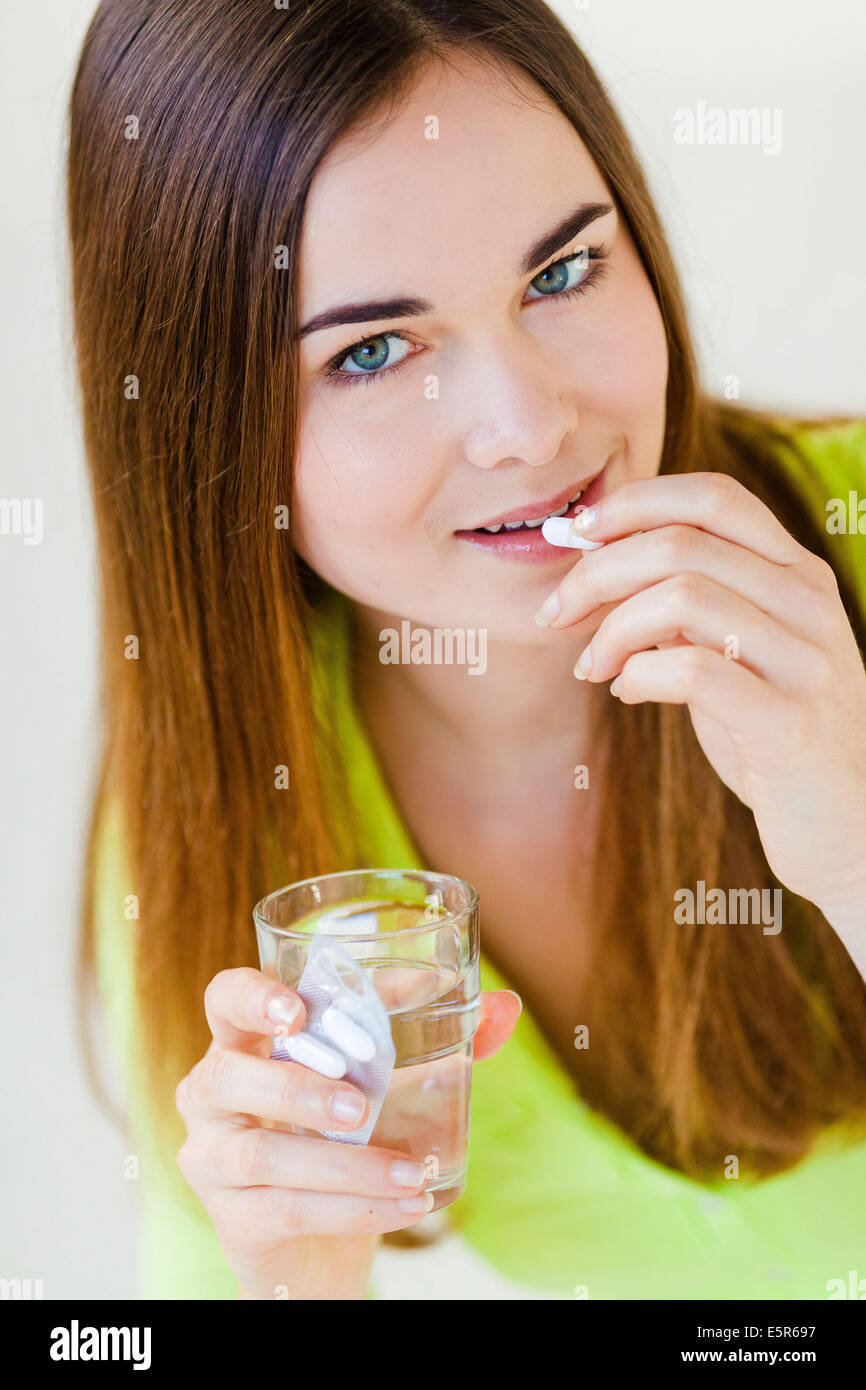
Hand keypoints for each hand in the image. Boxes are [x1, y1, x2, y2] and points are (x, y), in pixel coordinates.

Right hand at [176, 967, 519, 1299]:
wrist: (320, 1247)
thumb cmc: (346, 1140)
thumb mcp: (388, 1085)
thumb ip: (442, 1042)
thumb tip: (505, 1008)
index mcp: (245, 1043)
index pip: (226, 1000)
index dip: (253, 996)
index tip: (299, 1007)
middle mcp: (210, 1094)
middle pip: (227, 1075)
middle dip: (296, 1087)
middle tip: (361, 1104)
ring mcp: (212, 1158)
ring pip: (264, 1152)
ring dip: (345, 1163)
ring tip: (410, 1172)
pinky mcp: (233, 1219)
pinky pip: (287, 1209)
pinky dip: (353, 1207)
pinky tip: (405, 1206)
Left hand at [535, 471, 865, 925]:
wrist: (851, 825)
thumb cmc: (775, 735)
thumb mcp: (736, 653)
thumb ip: (686, 605)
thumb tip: (595, 562)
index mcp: (797, 573)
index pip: (713, 497)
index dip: (633, 504)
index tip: (577, 534)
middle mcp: (810, 603)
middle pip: (682, 543)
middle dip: (597, 572)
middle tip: (558, 613)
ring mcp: (807, 661)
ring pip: (683, 597)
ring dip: (612, 629)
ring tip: (593, 666)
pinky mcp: (791, 724)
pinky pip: (694, 671)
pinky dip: (639, 675)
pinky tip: (628, 693)